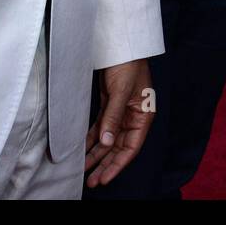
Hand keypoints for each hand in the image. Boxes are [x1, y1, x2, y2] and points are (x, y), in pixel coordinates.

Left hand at [83, 59, 154, 187]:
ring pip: (108, 140)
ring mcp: (120, 112)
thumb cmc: (128, 64)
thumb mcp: (121, 91)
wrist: (120, 43)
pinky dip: (92, 139)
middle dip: (105, 164)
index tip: (104, 178)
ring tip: (84, 170)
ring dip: (96, 154)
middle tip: (91, 181)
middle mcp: (133, 118)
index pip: (130, 147)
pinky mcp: (109, 105)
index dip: (117, 164)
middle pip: (118, 147)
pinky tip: (82, 149)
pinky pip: (100, 128)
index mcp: (143, 116)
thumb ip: (113, 117)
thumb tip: (107, 143)